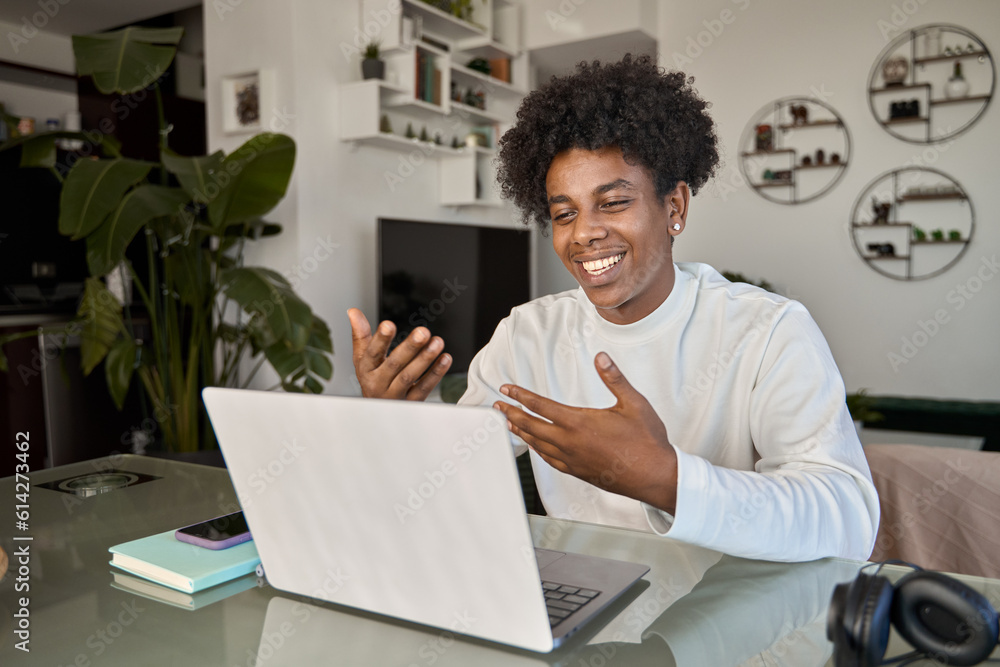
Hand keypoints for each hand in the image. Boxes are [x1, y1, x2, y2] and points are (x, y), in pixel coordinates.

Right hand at [347, 308, 451, 399]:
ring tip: (437, 342)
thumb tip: (353, 312)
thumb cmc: (372, 378)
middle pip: (394, 365)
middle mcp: (378, 384)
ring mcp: (395, 395)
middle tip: (423, 332)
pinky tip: (445, 358)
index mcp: (366, 370)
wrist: (379, 410)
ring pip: (410, 376)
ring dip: (425, 358)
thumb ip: (361, 335)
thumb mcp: (362, 358)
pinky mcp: (411, 402)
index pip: (372, 353)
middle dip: (409, 347)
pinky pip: (424, 388)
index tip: (389, 324)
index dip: (380, 339)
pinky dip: (436, 373)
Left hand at [493, 352, 677, 512]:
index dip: (521, 396)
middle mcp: (570, 443)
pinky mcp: (578, 472)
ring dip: (521, 432)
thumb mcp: (634, 403)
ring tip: (509, 422)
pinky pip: (549, 460)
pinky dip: (537, 450)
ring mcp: (572, 459)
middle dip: (512, 413)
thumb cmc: (646, 441)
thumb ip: (614, 378)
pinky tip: (535, 446)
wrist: (655, 476)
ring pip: (537, 444)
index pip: (541, 406)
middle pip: (531, 426)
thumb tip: (601, 357)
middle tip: (497, 405)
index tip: (506, 388)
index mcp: (580, 423)